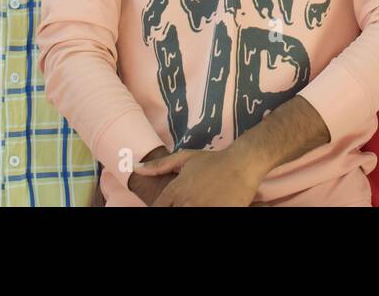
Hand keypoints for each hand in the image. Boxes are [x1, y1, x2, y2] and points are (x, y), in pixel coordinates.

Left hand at [135, 144, 267, 206]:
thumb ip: (159, 165)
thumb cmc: (214, 161)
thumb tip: (136, 167)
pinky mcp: (218, 213)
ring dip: (190, 210)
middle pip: (172, 214)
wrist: (242, 163)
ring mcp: (202, 209)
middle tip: (186, 203)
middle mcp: (186, 202)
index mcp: (175, 190)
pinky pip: (207, 219)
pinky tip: (211, 206)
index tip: (167, 206)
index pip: (157, 208)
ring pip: (187, 217)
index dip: (160, 209)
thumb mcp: (186, 158)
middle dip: (177, 210)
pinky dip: (206, 212)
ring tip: (200, 203)